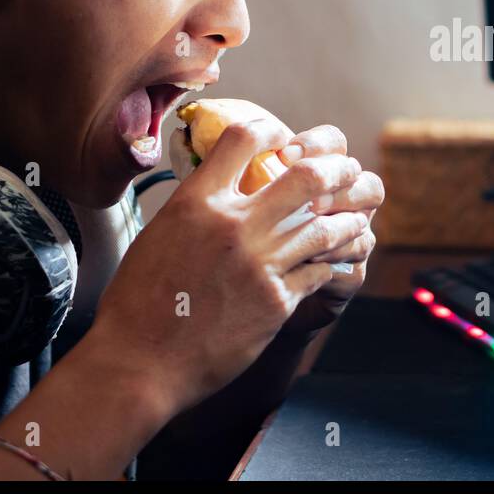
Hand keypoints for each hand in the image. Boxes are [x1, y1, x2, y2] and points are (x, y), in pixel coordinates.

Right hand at [92, 115, 371, 415]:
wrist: (139, 362)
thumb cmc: (141, 300)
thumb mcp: (160, 234)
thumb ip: (196, 205)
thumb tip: (220, 183)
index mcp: (196, 202)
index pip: (243, 138)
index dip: (272, 131)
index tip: (287, 141)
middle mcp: (232, 226)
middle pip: (307, 176)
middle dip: (336, 169)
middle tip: (346, 171)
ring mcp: (258, 264)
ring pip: (326, 226)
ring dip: (347, 219)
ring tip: (354, 217)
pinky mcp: (275, 300)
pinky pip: (320, 270)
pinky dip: (332, 262)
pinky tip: (336, 259)